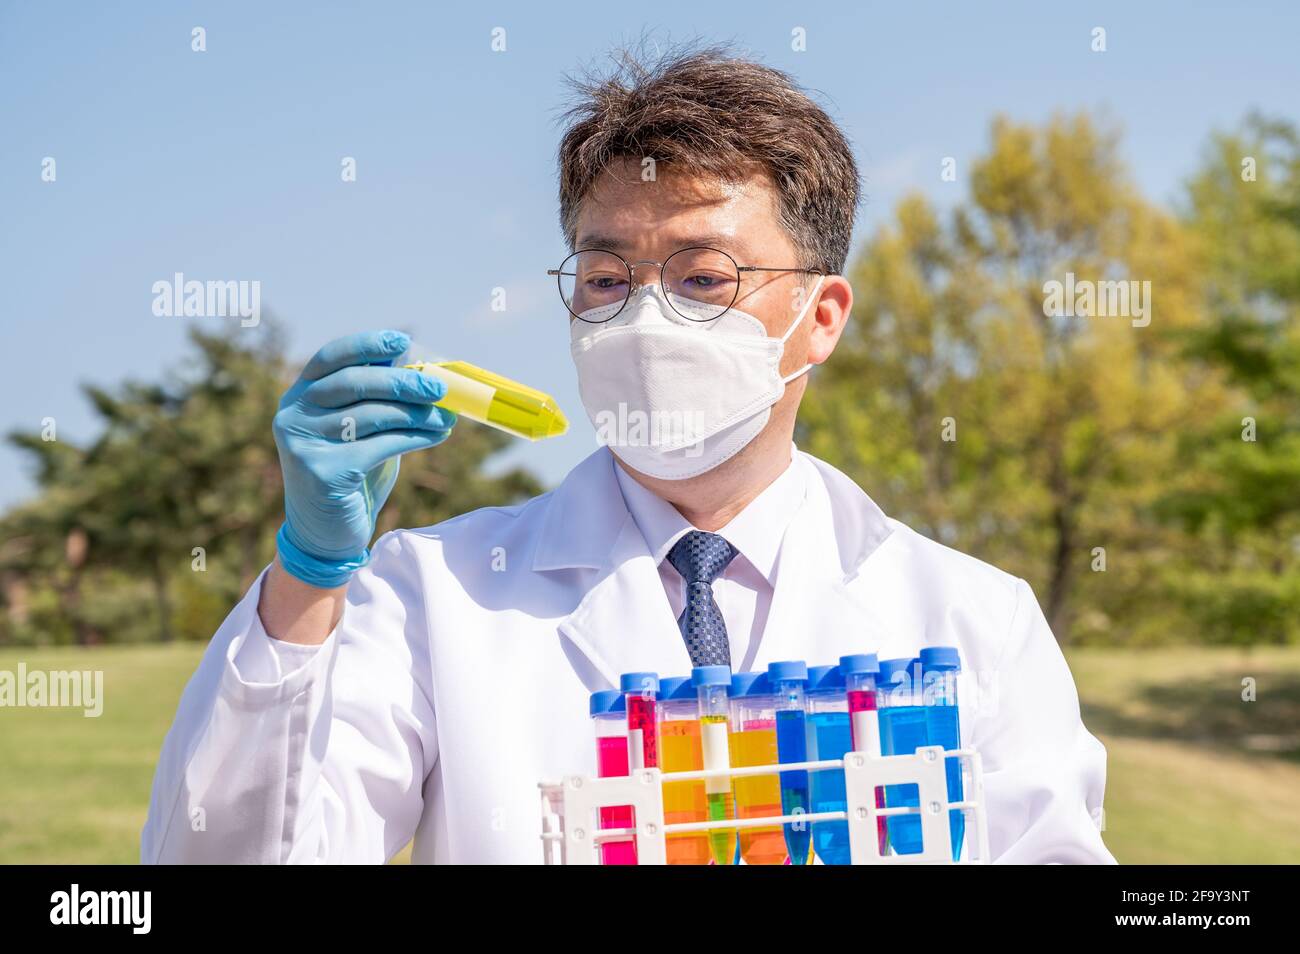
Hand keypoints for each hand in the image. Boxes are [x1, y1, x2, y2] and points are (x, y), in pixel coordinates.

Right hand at [272, 330, 454, 586]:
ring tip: (445, 418)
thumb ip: (379, 402)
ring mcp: (303, 443)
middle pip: (353, 383)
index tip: (401, 341)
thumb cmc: (350, 474)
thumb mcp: (361, 431)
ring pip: (370, 416)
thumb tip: (425, 371)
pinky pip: (379, 446)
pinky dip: (413, 438)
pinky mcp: (322, 471)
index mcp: (299, 396)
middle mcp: (294, 415)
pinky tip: (435, 436)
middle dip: (402, 382)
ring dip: (416, 414)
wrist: (325, 533)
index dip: (366, 345)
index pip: (331, 357)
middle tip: (440, 388)